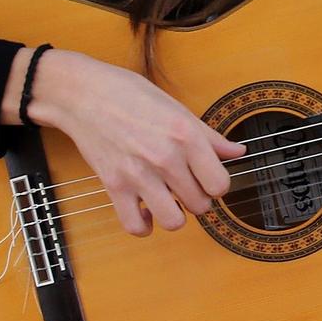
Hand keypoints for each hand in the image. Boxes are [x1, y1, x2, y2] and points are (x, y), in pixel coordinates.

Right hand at [8, 47, 245, 235]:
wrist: (84, 94)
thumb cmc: (129, 94)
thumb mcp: (177, 108)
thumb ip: (209, 136)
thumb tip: (237, 152)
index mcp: (186, 135)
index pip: (220, 184)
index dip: (217, 185)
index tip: (207, 179)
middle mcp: (166, 157)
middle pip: (200, 205)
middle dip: (197, 199)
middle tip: (186, 186)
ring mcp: (139, 174)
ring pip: (174, 221)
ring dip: (175, 215)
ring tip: (169, 200)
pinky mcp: (114, 186)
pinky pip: (136, 226)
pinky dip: (143, 225)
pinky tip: (145, 211)